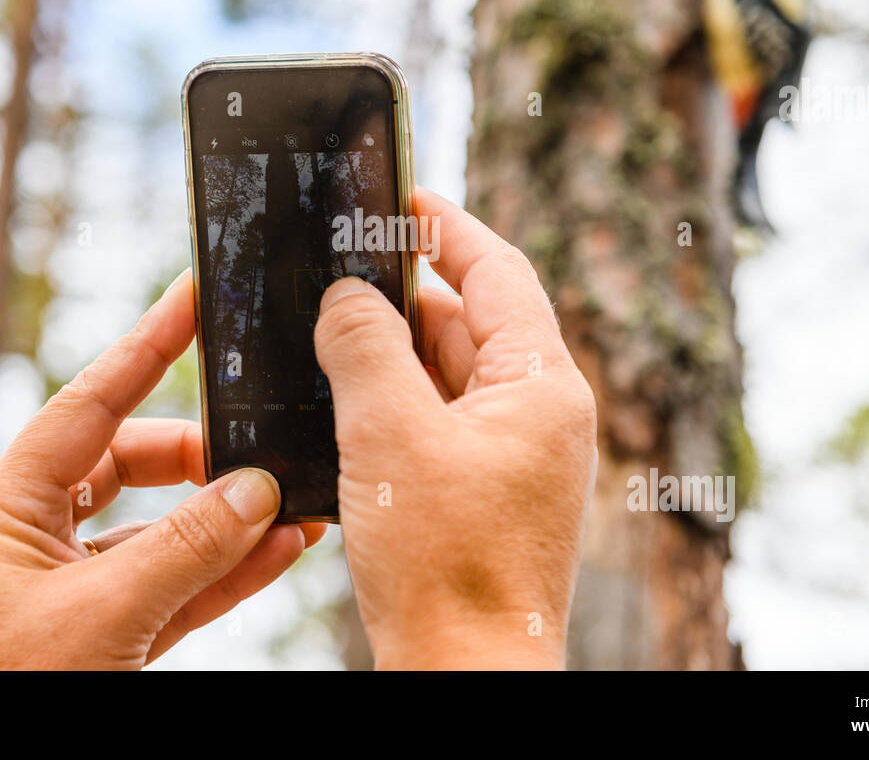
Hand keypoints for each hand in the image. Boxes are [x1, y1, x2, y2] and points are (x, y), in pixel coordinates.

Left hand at [0, 271, 323, 669]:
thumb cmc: (10, 696)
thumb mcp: (99, 618)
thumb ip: (186, 550)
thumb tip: (259, 489)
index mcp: (8, 512)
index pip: (87, 405)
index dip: (145, 348)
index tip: (194, 298)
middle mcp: (43, 537)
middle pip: (135, 465)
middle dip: (204, 456)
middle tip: (262, 445)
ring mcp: (82, 586)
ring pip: (168, 529)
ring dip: (231, 516)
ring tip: (298, 497)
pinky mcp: (114, 630)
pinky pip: (181, 583)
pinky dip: (230, 568)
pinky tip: (284, 547)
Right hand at [314, 188, 597, 668]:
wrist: (464, 673)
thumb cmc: (443, 563)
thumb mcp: (389, 435)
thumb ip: (365, 347)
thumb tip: (345, 296)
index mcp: (542, 385)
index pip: (499, 271)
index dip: (447, 227)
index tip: (401, 195)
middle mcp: (539, 413)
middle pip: (470, 321)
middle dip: (402, 297)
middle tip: (335, 274)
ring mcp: (514, 455)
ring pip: (448, 375)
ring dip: (392, 355)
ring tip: (326, 338)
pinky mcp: (485, 490)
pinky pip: (438, 422)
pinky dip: (394, 404)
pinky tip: (342, 405)